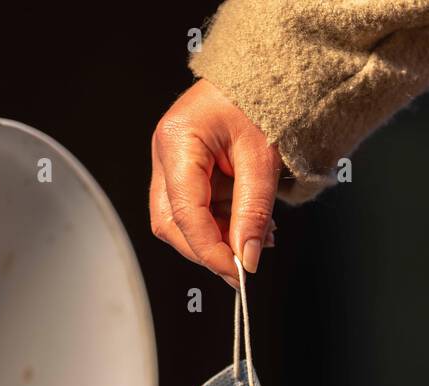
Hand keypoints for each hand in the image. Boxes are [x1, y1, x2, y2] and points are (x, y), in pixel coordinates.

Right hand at [150, 79, 279, 286]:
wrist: (261, 72)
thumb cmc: (259, 98)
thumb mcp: (263, 158)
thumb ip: (253, 210)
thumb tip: (247, 256)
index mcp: (178, 140)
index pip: (185, 213)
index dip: (210, 250)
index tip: (238, 271)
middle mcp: (165, 151)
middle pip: (173, 222)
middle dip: (209, 249)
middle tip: (246, 263)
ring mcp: (171, 160)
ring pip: (181, 220)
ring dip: (218, 237)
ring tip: (259, 236)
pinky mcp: (184, 169)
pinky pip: (195, 208)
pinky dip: (222, 223)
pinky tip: (250, 224)